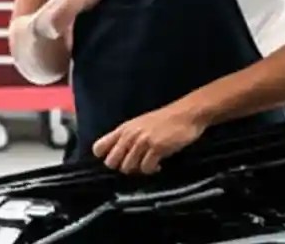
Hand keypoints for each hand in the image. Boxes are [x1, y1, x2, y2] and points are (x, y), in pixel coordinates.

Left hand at [92, 102, 206, 174]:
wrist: (185, 114)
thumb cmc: (163, 120)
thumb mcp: (138, 125)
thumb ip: (126, 138)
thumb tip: (118, 156)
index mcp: (123, 129)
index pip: (98, 148)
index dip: (106, 158)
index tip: (119, 160)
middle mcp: (129, 135)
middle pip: (111, 163)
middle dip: (122, 168)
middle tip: (136, 165)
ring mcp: (142, 141)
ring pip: (127, 168)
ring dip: (138, 170)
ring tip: (149, 164)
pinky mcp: (156, 147)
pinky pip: (146, 168)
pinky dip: (152, 170)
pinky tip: (159, 165)